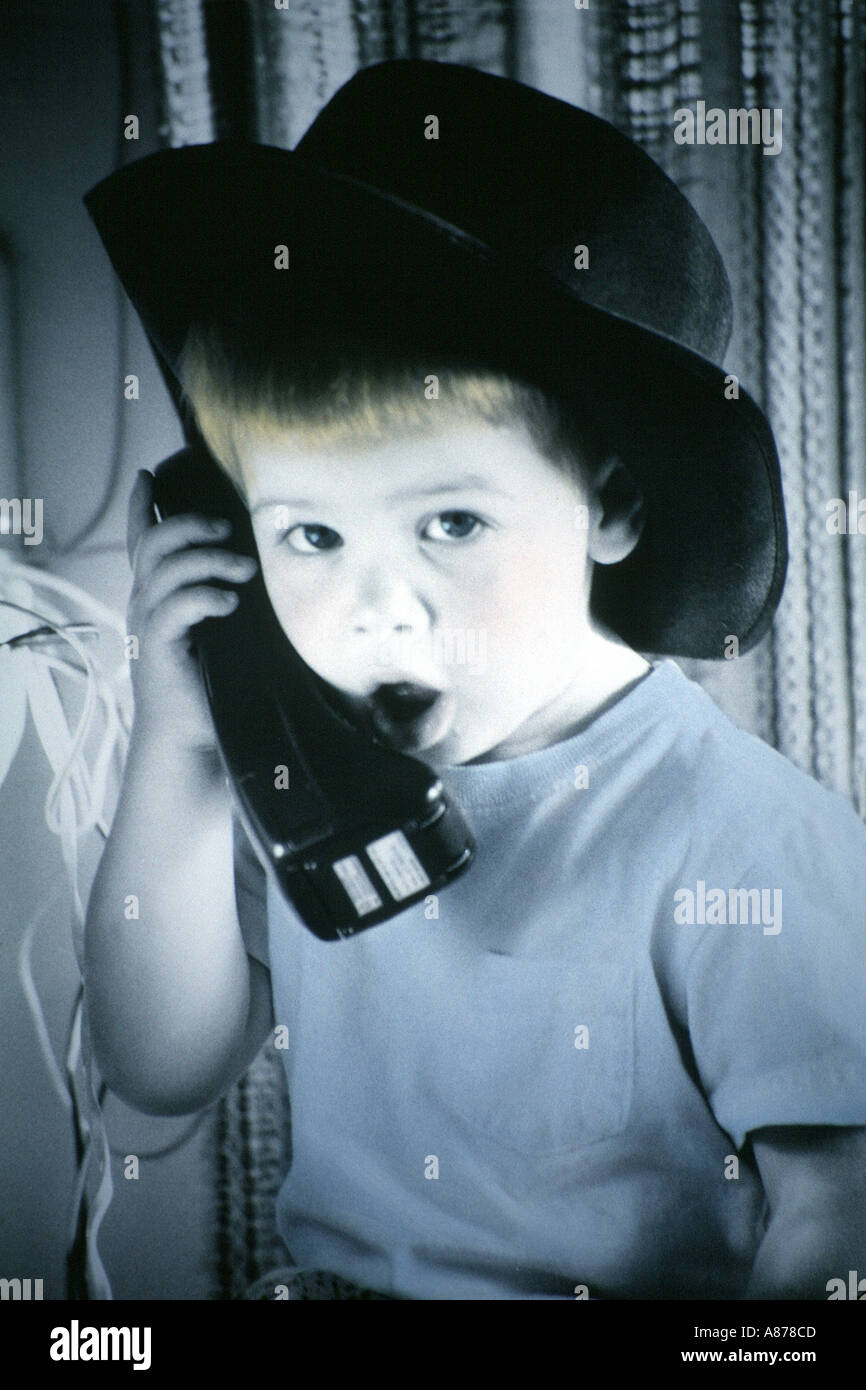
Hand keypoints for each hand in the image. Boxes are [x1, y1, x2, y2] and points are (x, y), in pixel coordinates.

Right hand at [125, 469, 257, 753]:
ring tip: (244, 569)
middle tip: (227, 527)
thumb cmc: (211, 689)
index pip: (139, 543)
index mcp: (155, 599)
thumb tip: (262, 570)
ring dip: (208, 559)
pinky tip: (229, 602)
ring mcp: (148, 627)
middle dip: (189, 525)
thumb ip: (226, 600)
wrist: (191, 741)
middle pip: (153, 543)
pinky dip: (204, 596)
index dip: (139, 507)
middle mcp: (144, 606)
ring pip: (165, 569)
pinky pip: (175, 606)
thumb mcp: (221, 634)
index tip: (147, 476)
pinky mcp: (158, 648)